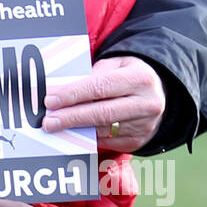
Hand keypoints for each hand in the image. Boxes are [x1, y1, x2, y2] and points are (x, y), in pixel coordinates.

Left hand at [41, 55, 164, 151]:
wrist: (158, 93)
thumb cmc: (128, 75)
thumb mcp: (115, 65)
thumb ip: (93, 75)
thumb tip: (62, 91)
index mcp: (140, 79)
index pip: (100, 87)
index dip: (74, 95)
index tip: (51, 100)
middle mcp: (146, 104)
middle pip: (102, 113)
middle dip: (71, 117)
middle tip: (48, 121)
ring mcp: (144, 126)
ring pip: (102, 130)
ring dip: (75, 130)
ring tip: (55, 126)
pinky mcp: (138, 141)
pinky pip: (107, 141)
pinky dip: (87, 138)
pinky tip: (72, 133)